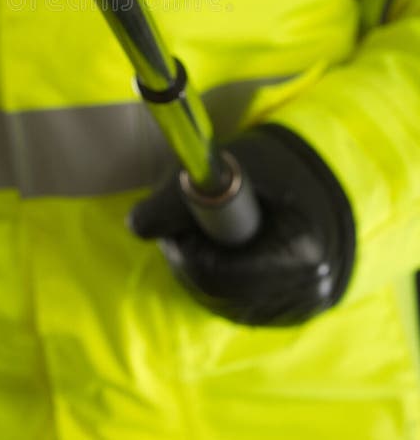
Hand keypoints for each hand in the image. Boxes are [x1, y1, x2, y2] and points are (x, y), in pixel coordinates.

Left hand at [128, 124, 355, 325]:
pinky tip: (221, 252)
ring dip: (202, 272)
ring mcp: (303, 304)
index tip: (170, 225)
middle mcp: (306, 290)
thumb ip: (183, 192)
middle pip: (219, 293)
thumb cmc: (284, 163)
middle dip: (188, 261)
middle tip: (176, 229)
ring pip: (228, 303)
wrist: (334, 176)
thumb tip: (136, 225)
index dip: (183, 249)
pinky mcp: (297, 308)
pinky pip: (245, 304)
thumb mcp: (233, 164)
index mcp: (298, 251)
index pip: (217, 272)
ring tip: (198, 235)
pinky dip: (224, 281)